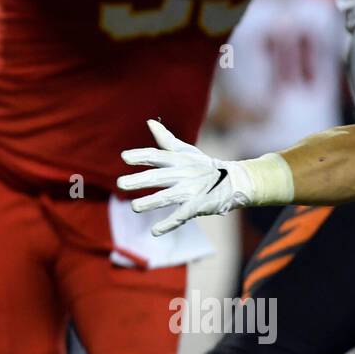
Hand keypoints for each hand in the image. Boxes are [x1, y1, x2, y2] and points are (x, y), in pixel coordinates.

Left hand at [117, 119, 255, 235]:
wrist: (234, 181)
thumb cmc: (204, 165)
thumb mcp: (186, 150)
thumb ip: (166, 140)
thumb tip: (150, 122)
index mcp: (177, 160)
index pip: (156, 155)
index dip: (140, 156)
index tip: (125, 157)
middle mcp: (182, 173)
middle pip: (157, 176)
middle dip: (138, 180)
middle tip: (120, 184)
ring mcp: (190, 190)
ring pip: (167, 197)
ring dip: (150, 202)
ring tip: (134, 207)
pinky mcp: (197, 206)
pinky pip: (181, 216)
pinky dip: (168, 224)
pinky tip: (154, 231)